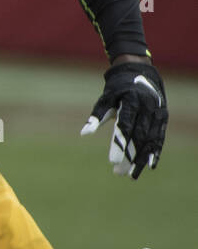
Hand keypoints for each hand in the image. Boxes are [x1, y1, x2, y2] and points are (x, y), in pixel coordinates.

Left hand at [80, 60, 166, 178]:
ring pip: (149, 141)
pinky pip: (159, 138)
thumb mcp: (105, 99)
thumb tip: (84, 134)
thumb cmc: (117, 90)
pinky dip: (154, 152)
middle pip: (138, 137)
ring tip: (130, 175)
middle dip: (128, 156)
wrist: (139, 73)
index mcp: (130, 101)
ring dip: (140, 159)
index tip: (112, 161)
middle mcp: (147, 108)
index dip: (119, 145)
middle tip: (118, 173)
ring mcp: (157, 113)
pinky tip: (149, 166)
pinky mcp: (163, 118)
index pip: (124, 127)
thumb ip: (96, 116)